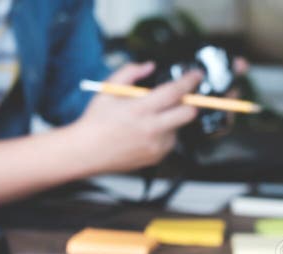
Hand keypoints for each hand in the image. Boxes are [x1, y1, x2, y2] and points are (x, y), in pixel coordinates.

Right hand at [72, 62, 201, 172]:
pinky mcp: (156, 157)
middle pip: (188, 113)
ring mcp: (155, 146)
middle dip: (189, 102)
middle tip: (180, 97)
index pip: (174, 93)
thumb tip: (150, 66)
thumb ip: (130, 72)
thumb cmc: (95, 121)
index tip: (196, 75)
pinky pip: (170, 141)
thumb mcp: (108, 89)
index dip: (189, 82)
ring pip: (178, 127)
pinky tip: (144, 133)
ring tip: (147, 120)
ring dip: (171, 119)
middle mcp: (151, 129)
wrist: (86, 152)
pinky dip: (164, 133)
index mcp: (139, 109)